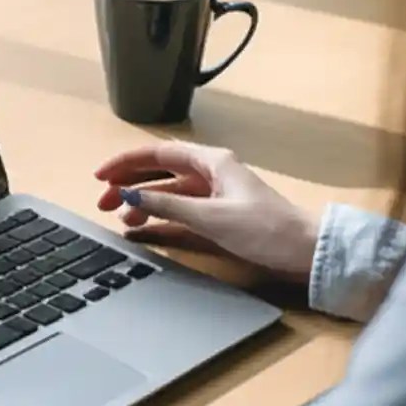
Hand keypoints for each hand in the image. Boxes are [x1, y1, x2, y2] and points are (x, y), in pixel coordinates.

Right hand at [95, 142, 318, 280]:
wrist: (305, 251)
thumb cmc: (265, 229)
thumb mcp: (210, 217)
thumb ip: (167, 206)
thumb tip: (129, 196)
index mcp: (211, 162)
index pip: (158, 154)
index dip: (125, 163)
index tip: (100, 177)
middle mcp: (210, 172)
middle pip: (159, 171)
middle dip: (128, 183)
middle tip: (102, 200)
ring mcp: (214, 194)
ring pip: (166, 192)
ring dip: (142, 202)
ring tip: (121, 218)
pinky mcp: (218, 215)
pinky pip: (178, 210)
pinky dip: (158, 217)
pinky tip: (142, 228)